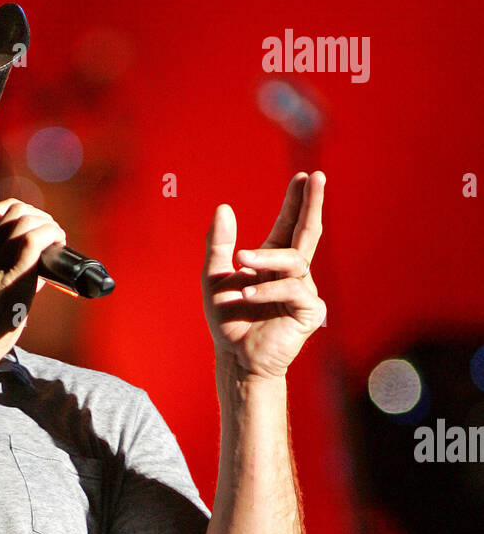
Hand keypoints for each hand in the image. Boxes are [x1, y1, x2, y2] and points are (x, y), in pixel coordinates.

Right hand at [0, 199, 66, 366]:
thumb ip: (4, 280)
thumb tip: (39, 276)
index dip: (15, 211)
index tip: (30, 226)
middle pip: (11, 209)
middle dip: (36, 214)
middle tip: (48, 231)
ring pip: (24, 218)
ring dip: (47, 223)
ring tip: (56, 237)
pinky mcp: (12, 276)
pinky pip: (34, 239)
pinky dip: (51, 234)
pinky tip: (58, 242)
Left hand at [201, 171, 326, 382]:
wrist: (234, 357)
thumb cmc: (228, 320)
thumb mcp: (215, 278)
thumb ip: (219, 244)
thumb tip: (224, 207)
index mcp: (273, 261)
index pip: (289, 224)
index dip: (296, 201)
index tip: (304, 177)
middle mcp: (292, 272)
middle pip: (307, 231)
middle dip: (312, 204)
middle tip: (318, 177)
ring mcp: (303, 290)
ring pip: (294, 261)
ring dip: (266, 259)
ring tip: (241, 262)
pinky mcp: (309, 311)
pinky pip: (294, 290)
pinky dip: (268, 290)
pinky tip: (248, 296)